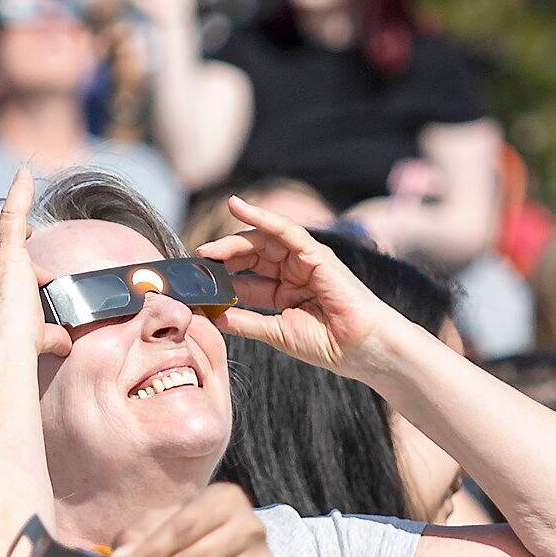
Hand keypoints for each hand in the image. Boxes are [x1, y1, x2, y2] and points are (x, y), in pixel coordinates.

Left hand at [202, 195, 401, 377]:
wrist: (361, 349)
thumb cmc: (326, 344)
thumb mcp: (275, 332)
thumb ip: (244, 322)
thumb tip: (211, 316)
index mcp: (284, 291)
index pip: (245, 278)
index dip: (220, 278)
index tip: (194, 282)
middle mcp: (292, 272)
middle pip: (250, 257)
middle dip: (221, 258)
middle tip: (195, 264)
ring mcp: (304, 260)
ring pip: (262, 241)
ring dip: (232, 242)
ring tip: (206, 250)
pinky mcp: (316, 252)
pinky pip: (284, 229)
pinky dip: (261, 216)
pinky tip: (237, 207)